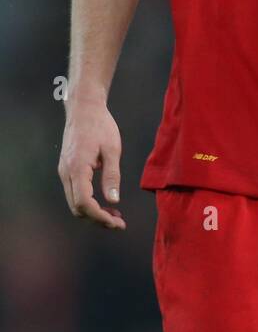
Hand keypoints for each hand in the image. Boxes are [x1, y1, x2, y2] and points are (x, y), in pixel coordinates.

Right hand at [58, 100, 126, 229]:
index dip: (100, 217)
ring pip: (74, 202)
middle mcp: (66, 173)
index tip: (117, 222)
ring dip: (93, 212)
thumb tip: (114, 201)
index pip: (84, 203)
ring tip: (115, 215)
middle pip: (77, 207)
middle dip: (97, 219)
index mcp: (77, 169)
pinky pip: (74, 193)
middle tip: (120, 222)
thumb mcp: (112, 150)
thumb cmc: (101, 126)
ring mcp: (64, 171)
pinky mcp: (66, 169)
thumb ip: (112, 176)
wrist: (84, 108)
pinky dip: (88, 202)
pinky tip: (104, 202)